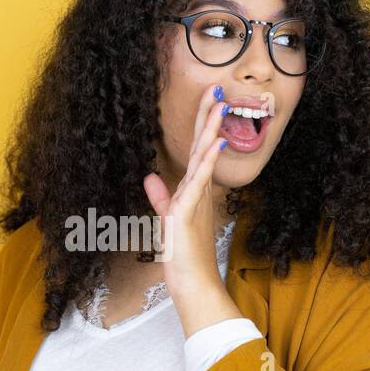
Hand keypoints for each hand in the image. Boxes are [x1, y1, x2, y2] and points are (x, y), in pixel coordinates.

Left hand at [142, 82, 229, 297]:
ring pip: (204, 156)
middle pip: (204, 145)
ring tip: (219, 104)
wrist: (191, 281)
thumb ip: (160, 197)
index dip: (203, 125)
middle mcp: (199, 189)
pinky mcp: (189, 210)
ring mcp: (196, 198)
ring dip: (211, 129)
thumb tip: (150, 176)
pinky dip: (208, 160)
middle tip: (218, 89)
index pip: (198, 149)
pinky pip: (200, 180)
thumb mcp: (168, 219)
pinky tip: (215, 142)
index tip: (210, 101)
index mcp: (194, 189)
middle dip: (210, 116)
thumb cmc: (183, 254)